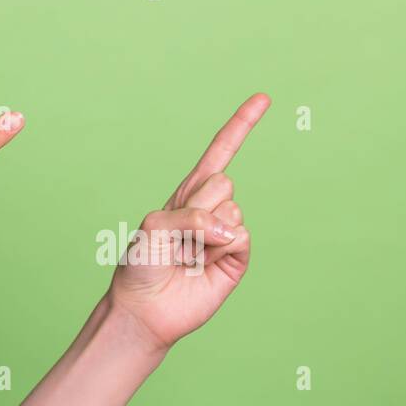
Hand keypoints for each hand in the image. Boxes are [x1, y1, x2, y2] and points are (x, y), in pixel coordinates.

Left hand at [106, 93, 269, 352]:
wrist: (145, 307)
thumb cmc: (142, 262)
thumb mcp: (154, 226)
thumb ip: (191, 216)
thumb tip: (232, 229)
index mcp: (189, 192)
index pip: (219, 153)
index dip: (241, 125)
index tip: (263, 98)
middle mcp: (211, 208)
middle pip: (222, 182)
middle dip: (197, 208)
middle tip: (178, 236)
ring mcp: (226, 233)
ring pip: (232, 211)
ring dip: (205, 234)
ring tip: (187, 254)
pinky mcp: (237, 258)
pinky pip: (242, 237)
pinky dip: (221, 249)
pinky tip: (204, 264)